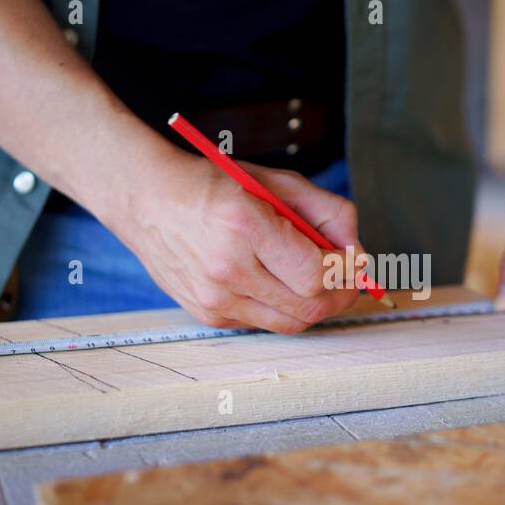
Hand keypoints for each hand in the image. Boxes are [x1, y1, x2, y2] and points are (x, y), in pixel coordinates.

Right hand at [97, 142, 361, 332]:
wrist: (146, 199)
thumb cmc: (214, 184)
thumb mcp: (276, 181)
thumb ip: (328, 213)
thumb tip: (358, 255)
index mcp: (244, 225)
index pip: (315, 275)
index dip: (344, 273)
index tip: (351, 260)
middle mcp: (226, 268)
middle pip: (308, 307)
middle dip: (340, 295)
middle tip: (347, 278)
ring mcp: (214, 298)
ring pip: (290, 322)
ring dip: (314, 305)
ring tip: (315, 280)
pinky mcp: (207, 314)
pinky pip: (264, 323)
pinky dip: (281, 307)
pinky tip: (274, 281)